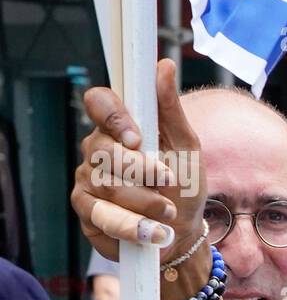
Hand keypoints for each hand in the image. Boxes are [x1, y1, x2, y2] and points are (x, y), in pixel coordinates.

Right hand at [71, 59, 205, 262]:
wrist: (182, 233)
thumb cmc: (183, 187)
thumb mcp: (186, 148)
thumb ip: (171, 110)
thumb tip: (164, 66)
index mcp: (120, 128)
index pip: (98, 102)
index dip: (113, 116)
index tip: (136, 138)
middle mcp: (96, 150)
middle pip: (103, 149)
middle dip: (141, 170)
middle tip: (168, 181)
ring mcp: (87, 181)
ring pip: (105, 185)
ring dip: (146, 202)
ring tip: (168, 213)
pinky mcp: (86, 212)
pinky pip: (102, 216)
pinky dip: (133, 226)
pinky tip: (154, 232)